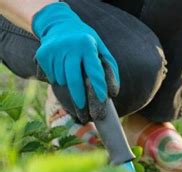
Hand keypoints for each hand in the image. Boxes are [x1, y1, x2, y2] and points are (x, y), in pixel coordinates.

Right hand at [32, 2, 119, 121]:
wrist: (59, 24)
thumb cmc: (86, 41)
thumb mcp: (101, 48)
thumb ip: (109, 68)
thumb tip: (113, 92)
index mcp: (87, 45)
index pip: (94, 70)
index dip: (98, 86)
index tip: (103, 99)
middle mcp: (70, 47)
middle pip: (74, 79)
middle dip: (79, 98)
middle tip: (84, 112)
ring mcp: (54, 50)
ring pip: (61, 80)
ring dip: (68, 86)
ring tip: (72, 77)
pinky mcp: (42, 54)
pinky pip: (51, 77)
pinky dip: (57, 79)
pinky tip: (61, 69)